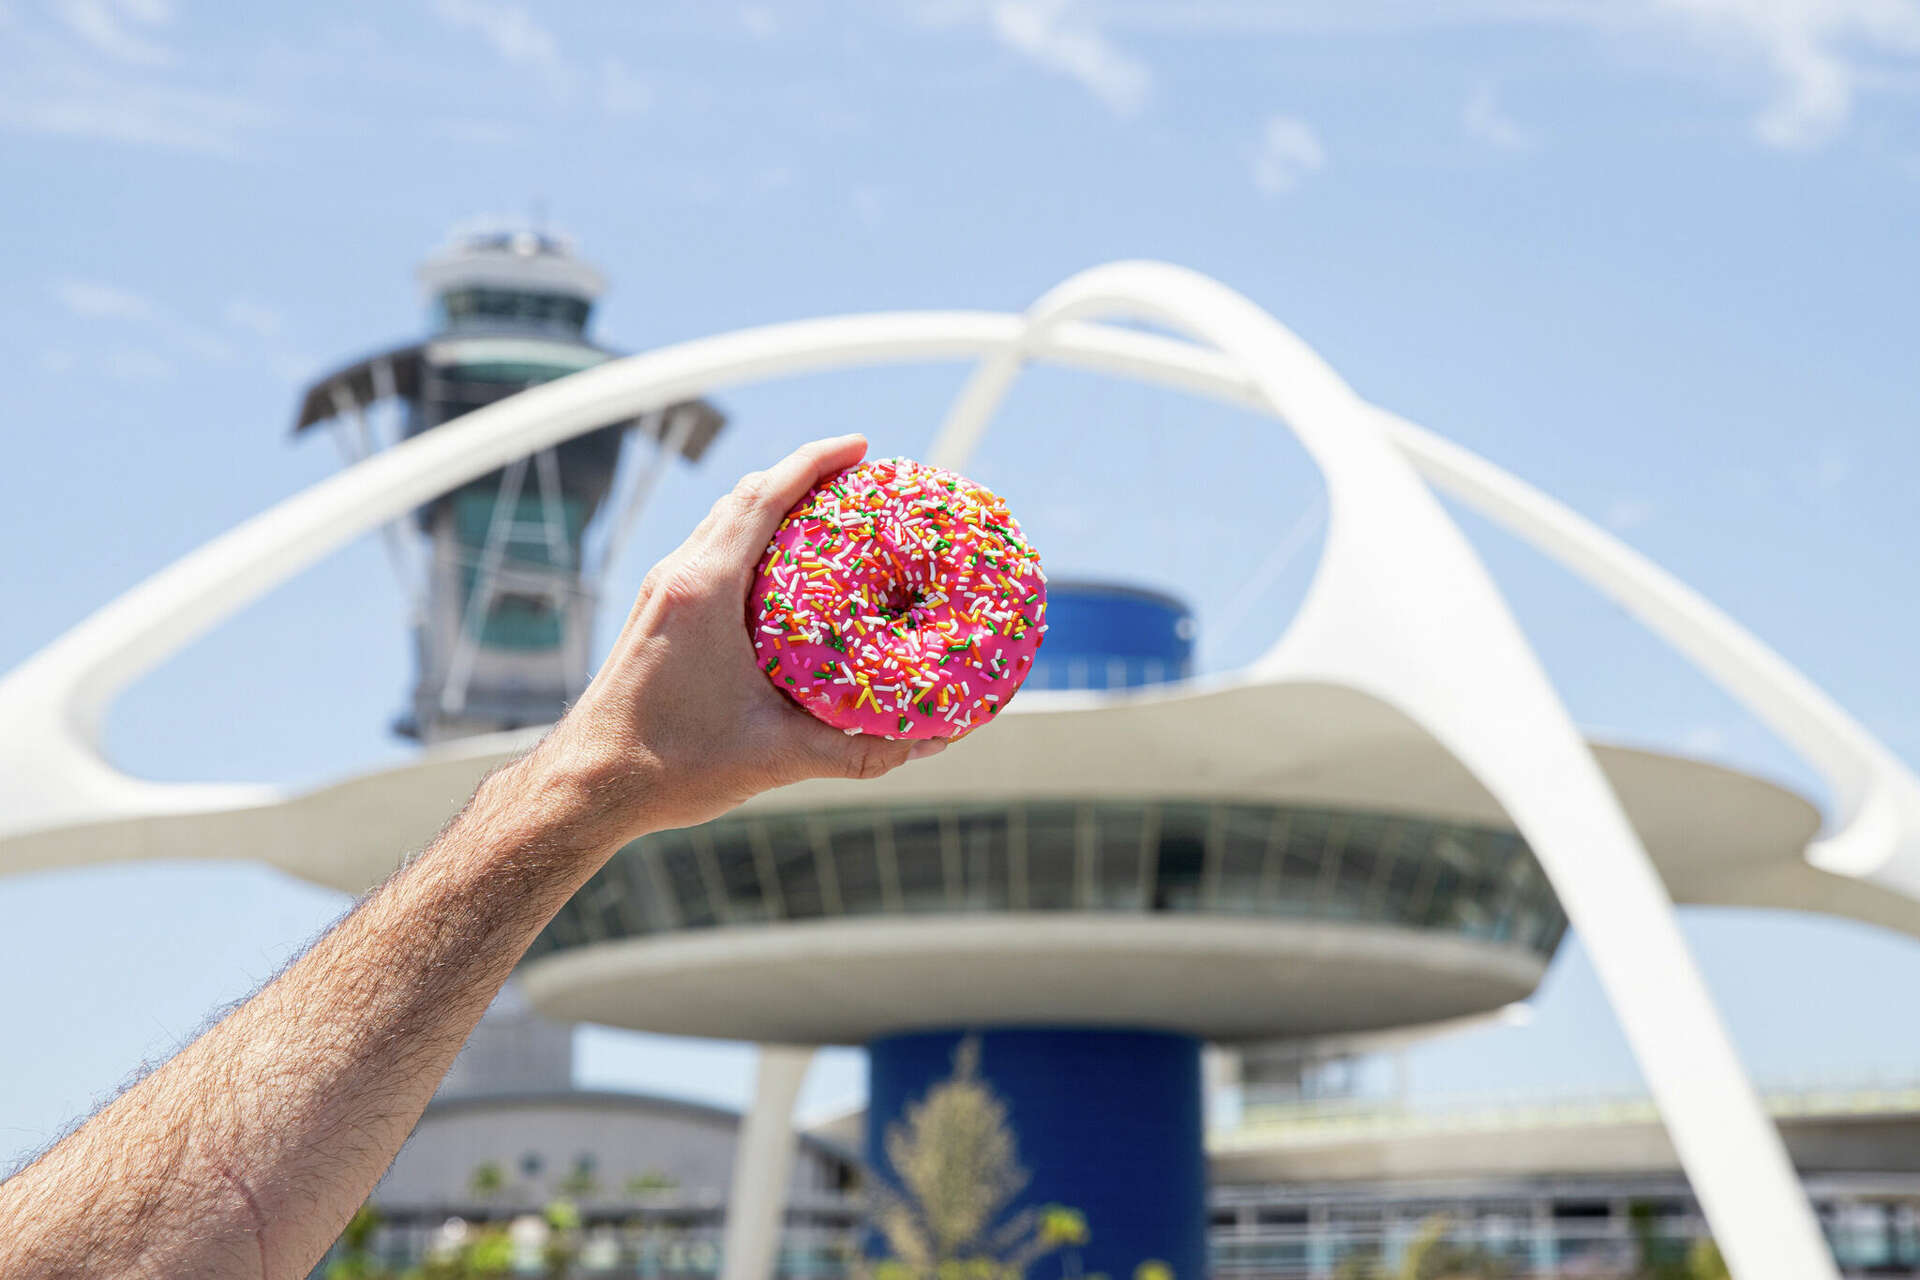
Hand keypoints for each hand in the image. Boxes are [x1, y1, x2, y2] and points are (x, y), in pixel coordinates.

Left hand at [534, 434, 945, 844]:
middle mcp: (678, 577)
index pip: (763, 497)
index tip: (860, 446)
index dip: (814, 462)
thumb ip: (856, 750)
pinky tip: (780, 574)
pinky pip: (709, 554)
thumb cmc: (668, 767)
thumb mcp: (775, 757)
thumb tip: (926, 744)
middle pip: (743, 497)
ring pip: (721, 522)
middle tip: (857, 478)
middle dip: (800, 474)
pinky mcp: (655, 615)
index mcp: (704, 590)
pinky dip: (748, 540)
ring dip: (771, 504)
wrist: (586, 787)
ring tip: (825, 513)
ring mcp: (661, 593)